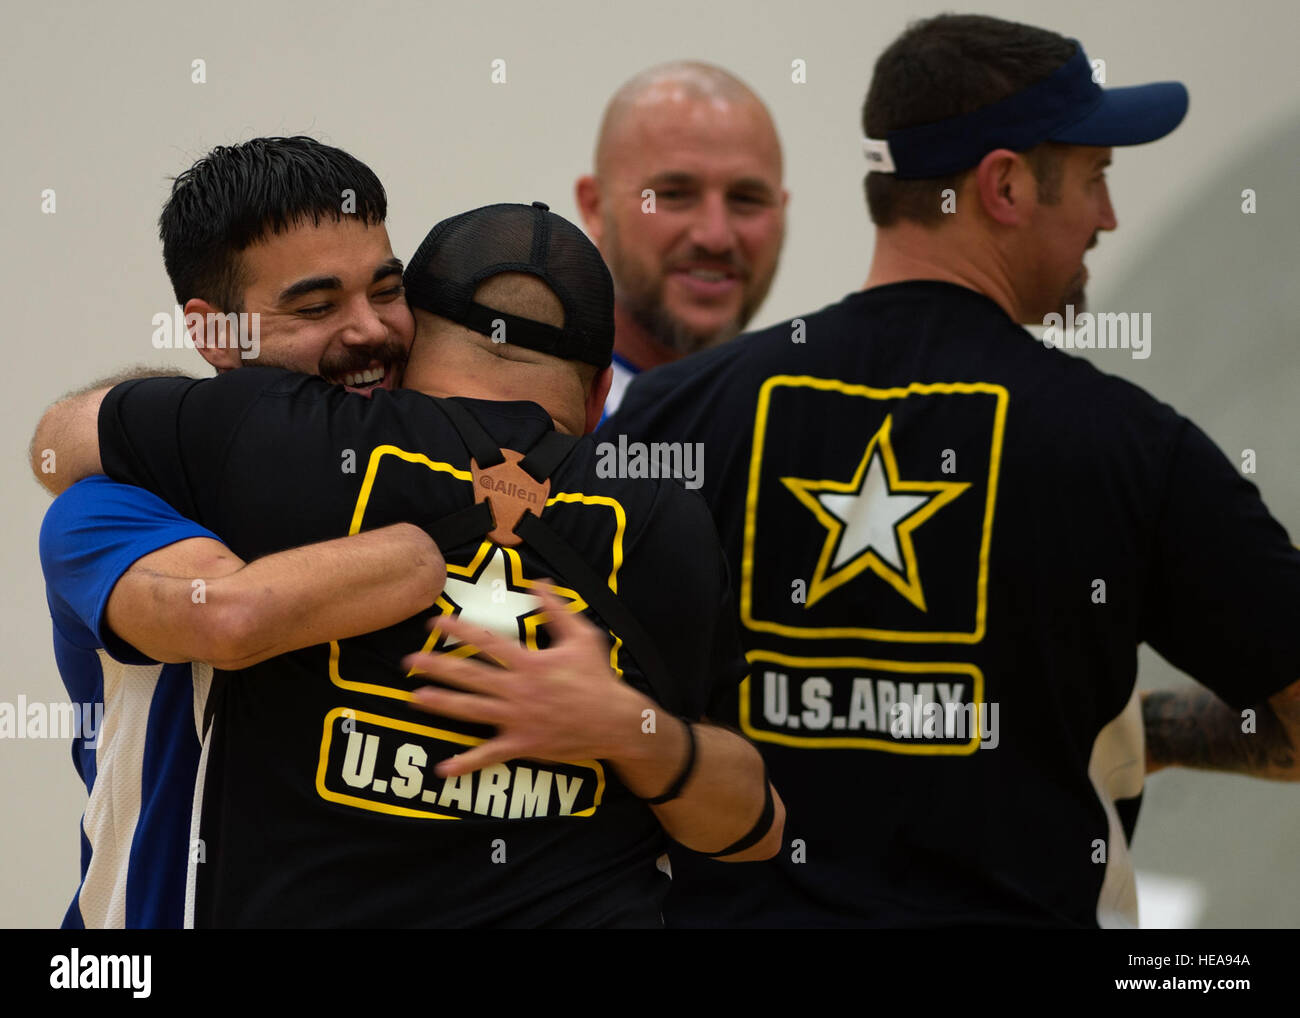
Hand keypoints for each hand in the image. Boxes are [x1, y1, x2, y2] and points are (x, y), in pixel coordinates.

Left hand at [402, 583, 650, 776]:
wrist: (615, 721)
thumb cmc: (599, 678)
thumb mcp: (583, 636)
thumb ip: (557, 609)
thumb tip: (539, 582)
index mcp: (530, 663)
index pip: (487, 642)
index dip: (460, 630)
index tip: (436, 622)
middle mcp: (518, 690)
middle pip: (469, 676)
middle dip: (437, 667)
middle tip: (409, 662)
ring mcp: (517, 719)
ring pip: (471, 710)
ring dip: (441, 704)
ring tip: (415, 698)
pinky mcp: (522, 745)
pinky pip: (489, 756)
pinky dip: (466, 764)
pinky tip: (442, 769)